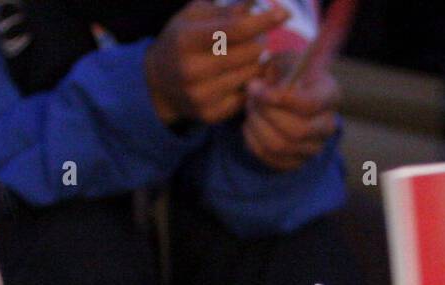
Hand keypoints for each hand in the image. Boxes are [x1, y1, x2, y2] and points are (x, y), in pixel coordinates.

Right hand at [144, 1, 288, 127]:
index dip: (263, 21)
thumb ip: (227, 9)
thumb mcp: (196, 15)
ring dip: (256, 62)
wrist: (159, 83)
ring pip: (251, 75)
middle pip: (248, 53)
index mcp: (187, 40)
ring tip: (246, 56)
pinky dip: (249, 84)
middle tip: (255, 38)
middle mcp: (192, 70)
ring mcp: (201, 96)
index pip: (236, 29)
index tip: (285, 13)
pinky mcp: (210, 115)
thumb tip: (258, 5)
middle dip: (259, 41)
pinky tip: (239, 76)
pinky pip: (246, 96)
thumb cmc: (183, 40)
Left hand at [242, 64, 340, 170]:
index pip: (309, 105)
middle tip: (251, 97)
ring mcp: (313, 148)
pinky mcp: (295, 162)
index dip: (280, 99)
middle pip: (296, 131)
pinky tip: (251, 123)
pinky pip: (268, 157)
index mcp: (330, 95)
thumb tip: (260, 84)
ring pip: (278, 146)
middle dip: (266, 113)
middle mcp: (327, 126)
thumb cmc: (287, 73)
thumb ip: (274, 65)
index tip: (256, 88)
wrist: (290, 95)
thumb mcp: (284, 60)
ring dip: (257, 125)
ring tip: (251, 108)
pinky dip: (253, 140)